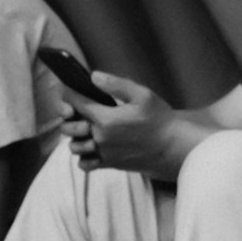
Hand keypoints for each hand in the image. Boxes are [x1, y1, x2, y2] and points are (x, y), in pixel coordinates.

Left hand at [66, 70, 196, 180]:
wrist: (172, 147)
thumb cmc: (160, 119)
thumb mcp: (142, 95)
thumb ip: (115, 84)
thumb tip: (93, 76)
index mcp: (106, 119)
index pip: (76, 103)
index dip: (69, 94)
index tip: (70, 89)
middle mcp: (100, 138)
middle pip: (69, 127)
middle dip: (68, 116)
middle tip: (77, 109)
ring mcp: (104, 153)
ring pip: (74, 147)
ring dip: (76, 137)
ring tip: (85, 128)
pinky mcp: (110, 164)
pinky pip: (85, 164)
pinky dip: (83, 157)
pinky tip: (92, 147)